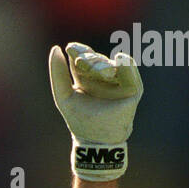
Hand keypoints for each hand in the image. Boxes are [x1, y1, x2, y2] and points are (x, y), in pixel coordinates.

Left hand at [49, 42, 142, 180]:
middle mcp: (103, 75)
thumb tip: (56, 47)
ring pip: (111, 65)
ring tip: (99, 70)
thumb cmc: (79, 119)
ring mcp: (118, 80)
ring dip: (103, 65)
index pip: (83, 57)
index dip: (78, 51)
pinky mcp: (132, 88)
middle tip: (83, 61)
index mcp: (86, 75)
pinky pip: (130, 72)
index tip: (71, 48)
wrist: (96, 140)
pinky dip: (126, 65)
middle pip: (96, 60)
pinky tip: (119, 59)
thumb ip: (58, 74)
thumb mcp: (63, 96)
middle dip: (90, 59)